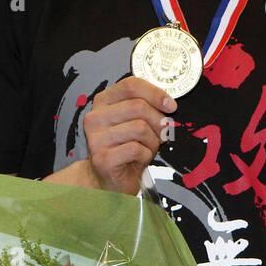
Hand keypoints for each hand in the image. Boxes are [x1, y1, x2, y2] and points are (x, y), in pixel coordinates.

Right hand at [80, 75, 176, 194]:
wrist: (110, 180)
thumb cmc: (126, 148)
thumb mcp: (136, 121)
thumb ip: (147, 108)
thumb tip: (169, 104)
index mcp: (103, 102)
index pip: (131, 85)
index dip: (155, 93)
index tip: (171, 105)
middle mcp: (95, 117)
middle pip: (138, 106)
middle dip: (158, 121)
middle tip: (162, 134)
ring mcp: (96, 138)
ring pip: (140, 127)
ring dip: (153, 140)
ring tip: (147, 148)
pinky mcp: (102, 158)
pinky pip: (136, 149)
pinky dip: (146, 154)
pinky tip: (139, 159)